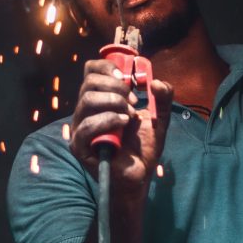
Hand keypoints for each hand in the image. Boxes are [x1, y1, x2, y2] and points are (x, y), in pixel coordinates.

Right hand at [70, 58, 172, 190]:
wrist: (139, 175)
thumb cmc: (143, 146)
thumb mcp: (159, 117)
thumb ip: (163, 97)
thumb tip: (156, 82)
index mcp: (99, 99)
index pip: (91, 71)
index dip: (107, 67)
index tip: (126, 76)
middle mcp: (85, 111)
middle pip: (89, 82)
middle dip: (115, 86)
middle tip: (133, 99)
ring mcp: (79, 128)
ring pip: (86, 100)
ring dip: (113, 102)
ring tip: (129, 115)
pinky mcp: (79, 146)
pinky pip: (86, 126)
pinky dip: (108, 120)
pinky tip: (123, 124)